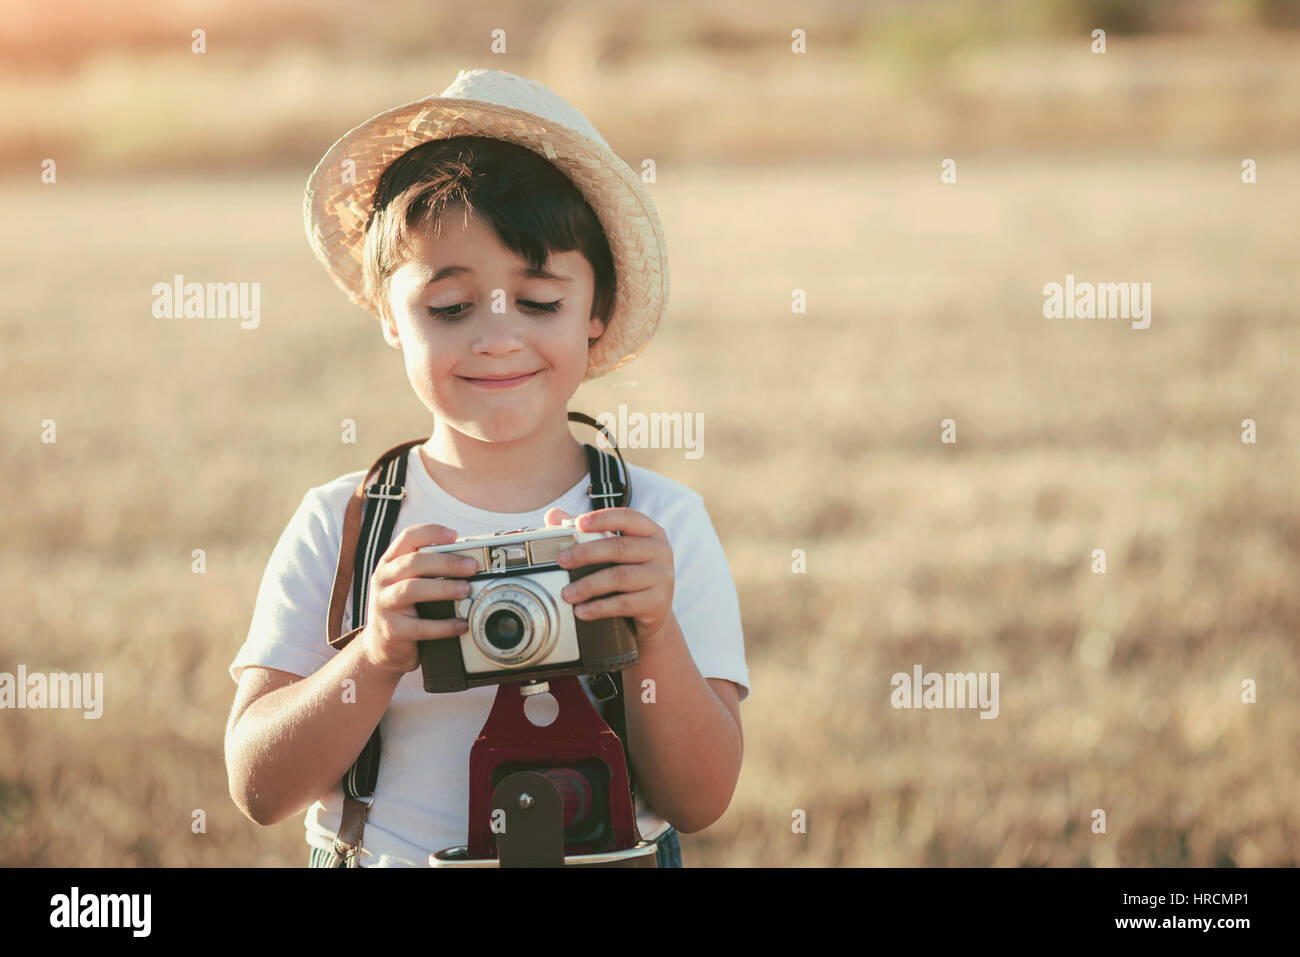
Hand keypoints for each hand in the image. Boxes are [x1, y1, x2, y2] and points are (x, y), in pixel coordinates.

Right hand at [360, 523, 477, 675]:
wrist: (381, 648)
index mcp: (390, 563)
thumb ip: (428, 569)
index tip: (454, 535)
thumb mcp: (407, 583)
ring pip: (412, 589)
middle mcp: (383, 580)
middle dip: (446, 562)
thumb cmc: (402, 610)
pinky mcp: (392, 631)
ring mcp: (384, 605)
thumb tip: (468, 559)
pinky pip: (420, 627)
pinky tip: (460, 624)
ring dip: (443, 588)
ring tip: (466, 591)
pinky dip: (443, 626)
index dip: (431, 532)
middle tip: (472, 566)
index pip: (407, 538)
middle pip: (413, 562)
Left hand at [543, 507, 674, 643]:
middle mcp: (660, 551)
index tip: (578, 524)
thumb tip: (553, 515)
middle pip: (620, 548)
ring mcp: (662, 577)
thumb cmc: (630, 572)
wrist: (654, 611)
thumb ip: (586, 531)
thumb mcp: (614, 549)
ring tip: (566, 593)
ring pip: (620, 577)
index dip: (603, 519)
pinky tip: (581, 610)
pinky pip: (623, 604)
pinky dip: (599, 607)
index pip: (628, 517)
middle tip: (562, 560)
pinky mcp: (657, 602)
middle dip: (586, 553)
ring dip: (589, 585)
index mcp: (650, 532)